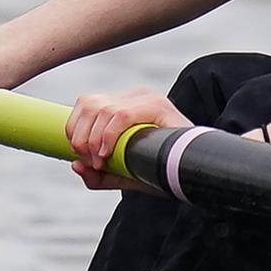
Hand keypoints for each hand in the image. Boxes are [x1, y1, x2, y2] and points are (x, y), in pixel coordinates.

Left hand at [66, 87, 192, 190]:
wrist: (195, 174)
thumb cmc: (162, 172)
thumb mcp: (124, 175)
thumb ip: (99, 174)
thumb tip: (75, 165)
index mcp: (126, 103)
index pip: (86, 104)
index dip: (75, 130)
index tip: (81, 157)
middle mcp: (135, 95)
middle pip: (89, 103)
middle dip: (80, 136)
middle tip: (91, 162)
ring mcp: (147, 98)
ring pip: (101, 108)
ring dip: (93, 138)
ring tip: (100, 161)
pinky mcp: (158, 105)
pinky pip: (120, 115)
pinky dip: (108, 135)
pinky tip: (108, 153)